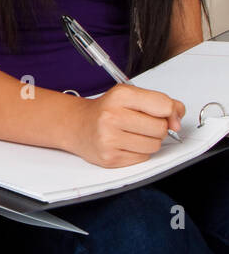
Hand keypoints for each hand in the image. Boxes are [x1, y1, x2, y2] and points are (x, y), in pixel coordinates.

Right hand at [69, 83, 184, 167]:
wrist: (77, 125)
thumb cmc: (107, 110)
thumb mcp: (132, 96)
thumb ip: (161, 103)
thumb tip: (177, 122)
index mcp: (120, 96)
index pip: (164, 106)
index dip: (171, 112)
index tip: (167, 115)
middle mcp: (112, 116)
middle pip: (161, 128)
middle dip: (157, 128)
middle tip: (140, 124)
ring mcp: (109, 138)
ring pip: (154, 145)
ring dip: (149, 141)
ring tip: (131, 134)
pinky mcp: (110, 157)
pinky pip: (143, 158)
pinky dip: (138, 152)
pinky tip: (125, 144)